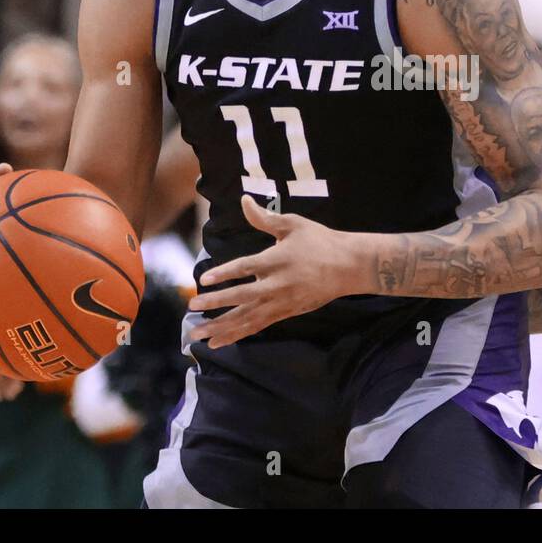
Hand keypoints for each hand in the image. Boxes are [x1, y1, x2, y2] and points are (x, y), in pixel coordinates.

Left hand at [187, 196, 362, 347]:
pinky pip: (257, 326)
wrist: (349, 267)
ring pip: (247, 318)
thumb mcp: (293, 224)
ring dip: (220, 327)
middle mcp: (277, 285)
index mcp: (277, 260)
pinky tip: (219, 342)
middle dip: (215, 303)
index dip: (224, 274)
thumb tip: (243, 200)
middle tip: (192, 307)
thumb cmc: (320, 241)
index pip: (245, 268)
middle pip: (242, 297)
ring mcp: (281, 302)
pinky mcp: (286, 313)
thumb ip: (264, 218)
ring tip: (197, 335)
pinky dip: (237, 334)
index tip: (203, 279)